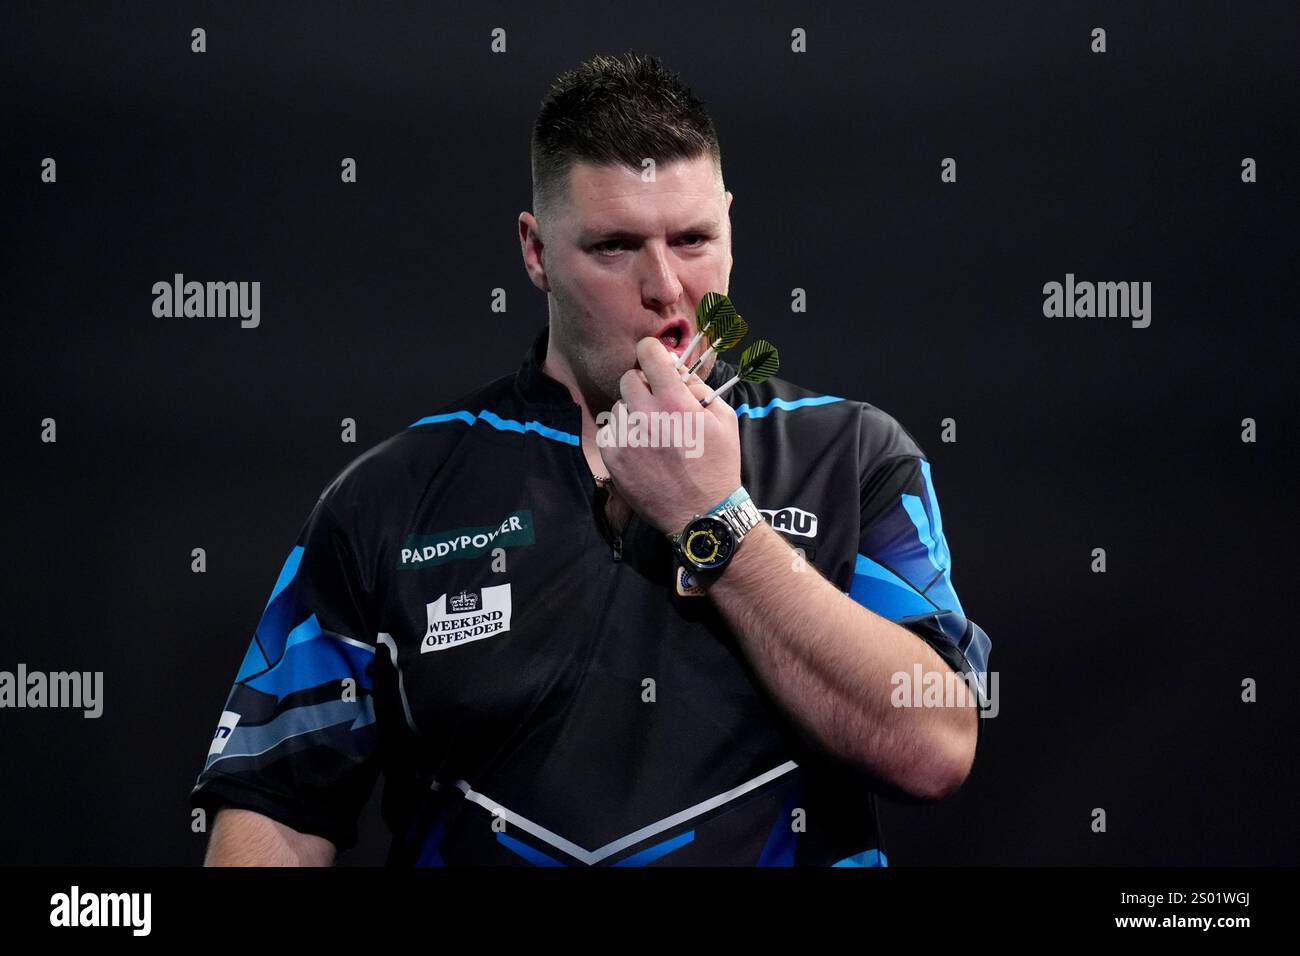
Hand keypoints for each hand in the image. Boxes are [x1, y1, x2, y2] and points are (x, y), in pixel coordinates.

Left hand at [596, 336, 740, 534]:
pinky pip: (611, 431)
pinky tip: (642, 450)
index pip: (649, 354)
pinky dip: (623, 436)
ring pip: (619, 406)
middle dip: (643, 385)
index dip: (652, 351)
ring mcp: (627, 438)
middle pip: (629, 378)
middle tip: (657, 403)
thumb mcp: (724, 420)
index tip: (654, 356)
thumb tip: (677, 370)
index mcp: (676, 402)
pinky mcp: (613, 458)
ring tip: (652, 433)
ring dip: (633, 413)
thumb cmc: (718, 466)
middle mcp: (647, 416)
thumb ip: (699, 388)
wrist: (702, 513)